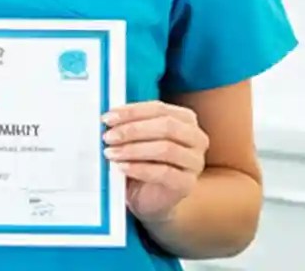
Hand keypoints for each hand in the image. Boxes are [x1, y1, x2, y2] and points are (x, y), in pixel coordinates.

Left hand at [102, 100, 208, 224]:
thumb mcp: (137, 138)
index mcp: (185, 119)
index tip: (108, 118)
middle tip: (109, 136)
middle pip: (166, 126)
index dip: (131, 111)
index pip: (159, 108)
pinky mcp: (187, 183)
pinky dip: (139, 168)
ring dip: (133, 149)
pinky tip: (122, 167)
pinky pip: (164, 173)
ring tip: (111, 153)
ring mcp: (195, 162)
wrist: (148, 197)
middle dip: (132, 130)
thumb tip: (109, 116)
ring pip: (165, 149)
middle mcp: (196, 138)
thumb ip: (128, 124)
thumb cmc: (143, 161)